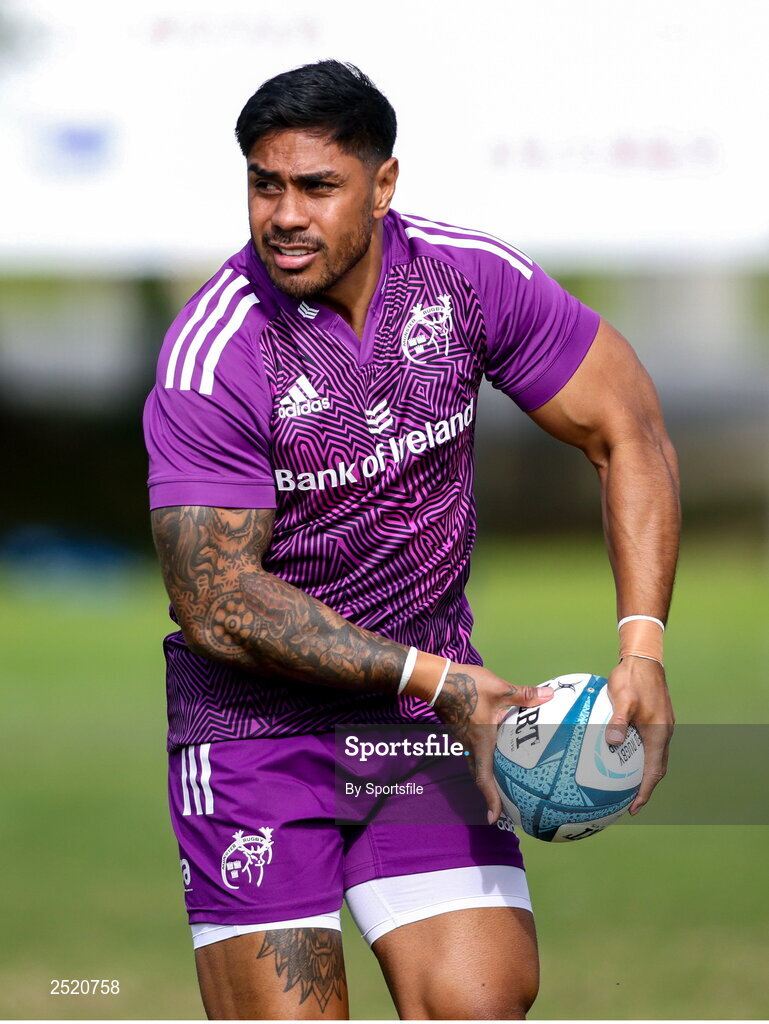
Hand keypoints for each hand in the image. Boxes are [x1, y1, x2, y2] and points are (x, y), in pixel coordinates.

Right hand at [432, 664, 552, 823]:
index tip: (495, 819)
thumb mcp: (500, 689)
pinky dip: (486, 760)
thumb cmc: (467, 686)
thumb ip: (525, 695)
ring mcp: (464, 740)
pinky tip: (497, 754)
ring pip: (478, 764)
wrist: (438, 680)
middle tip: (507, 807)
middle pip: (481, 776)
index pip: (484, 778)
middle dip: (493, 793)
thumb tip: (551, 696)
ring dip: (489, 776)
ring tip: (505, 784)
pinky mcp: (462, 732)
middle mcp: (471, 746)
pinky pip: (475, 753)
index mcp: (482, 742)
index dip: (490, 799)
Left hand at [605, 657, 674, 813]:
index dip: (645, 791)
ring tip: (626, 786)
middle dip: (645, 788)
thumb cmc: (633, 678)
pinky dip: (640, 757)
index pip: (654, 771)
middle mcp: (663, 732)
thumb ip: (619, 721)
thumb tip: (612, 742)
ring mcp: (660, 725)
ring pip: (654, 756)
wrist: (644, 658)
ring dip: (643, 773)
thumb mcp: (623, 699)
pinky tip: (623, 756)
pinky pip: (649, 745)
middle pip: (656, 768)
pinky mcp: (654, 718)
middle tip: (629, 803)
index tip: (634, 808)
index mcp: (659, 733)